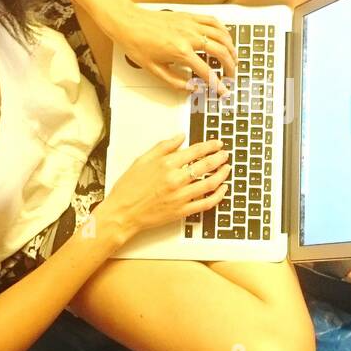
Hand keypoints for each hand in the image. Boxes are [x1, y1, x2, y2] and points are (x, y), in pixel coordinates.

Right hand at [102, 133, 230, 233]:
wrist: (122, 213)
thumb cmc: (128, 187)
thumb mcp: (142, 160)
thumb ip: (163, 146)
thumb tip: (180, 136)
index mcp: (166, 164)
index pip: (196, 151)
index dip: (210, 146)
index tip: (218, 143)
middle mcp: (176, 179)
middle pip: (206, 165)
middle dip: (220, 158)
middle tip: (226, 155)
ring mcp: (180, 196)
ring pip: (210, 183)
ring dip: (222, 175)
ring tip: (227, 169)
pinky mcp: (182, 211)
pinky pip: (206, 203)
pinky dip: (218, 196)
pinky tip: (222, 190)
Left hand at [111, 5, 238, 95]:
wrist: (128, 23)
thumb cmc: (137, 44)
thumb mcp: (154, 70)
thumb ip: (176, 82)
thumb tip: (192, 88)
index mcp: (180, 52)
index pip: (206, 72)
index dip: (217, 84)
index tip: (223, 91)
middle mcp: (190, 36)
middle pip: (220, 52)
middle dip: (230, 66)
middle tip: (231, 76)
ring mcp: (191, 24)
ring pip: (221, 35)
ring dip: (231, 48)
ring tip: (234, 59)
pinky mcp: (189, 16)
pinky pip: (213, 21)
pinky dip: (224, 30)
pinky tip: (226, 38)